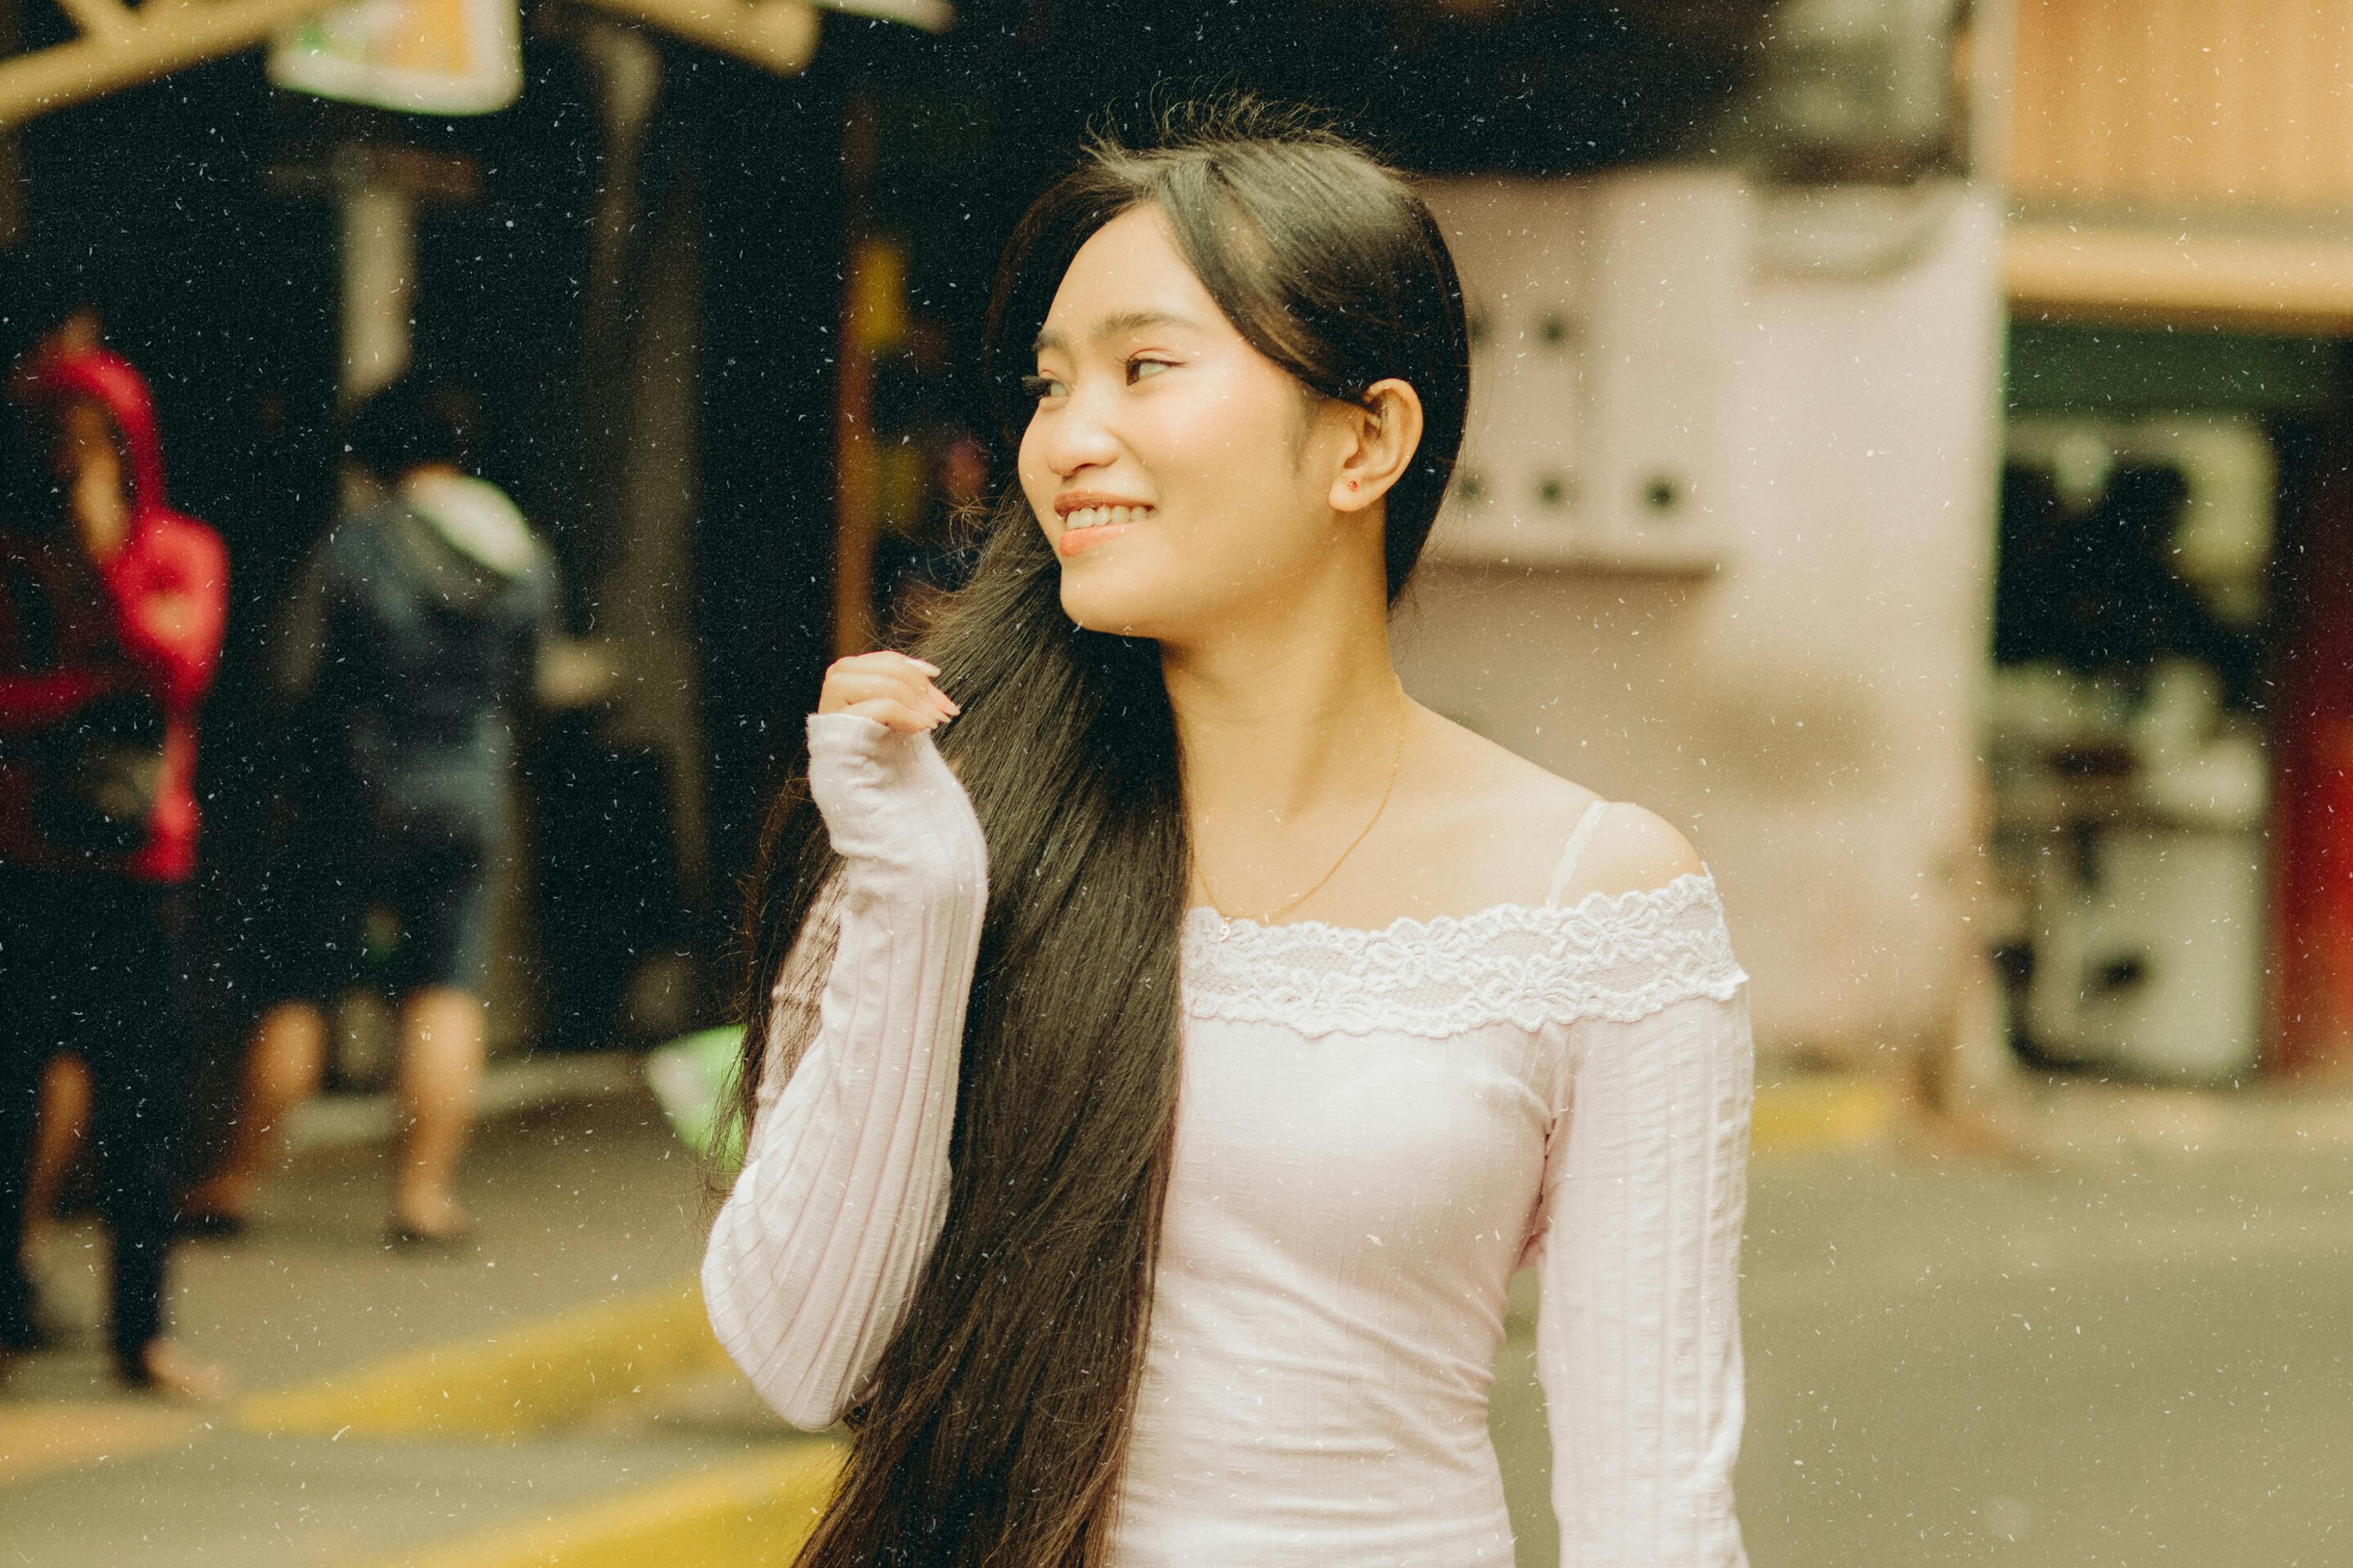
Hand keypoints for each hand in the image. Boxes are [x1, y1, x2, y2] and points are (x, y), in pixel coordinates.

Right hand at [818, 650, 959, 733]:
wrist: (858, 783)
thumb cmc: (877, 746)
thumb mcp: (897, 710)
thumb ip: (909, 687)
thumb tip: (932, 672)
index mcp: (849, 672)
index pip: (890, 661)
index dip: (919, 673)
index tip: (941, 690)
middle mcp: (837, 679)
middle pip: (892, 669)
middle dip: (923, 689)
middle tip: (944, 711)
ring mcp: (834, 699)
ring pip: (889, 685)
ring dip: (918, 705)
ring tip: (934, 722)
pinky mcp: (839, 722)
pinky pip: (884, 708)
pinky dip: (908, 717)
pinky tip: (921, 728)